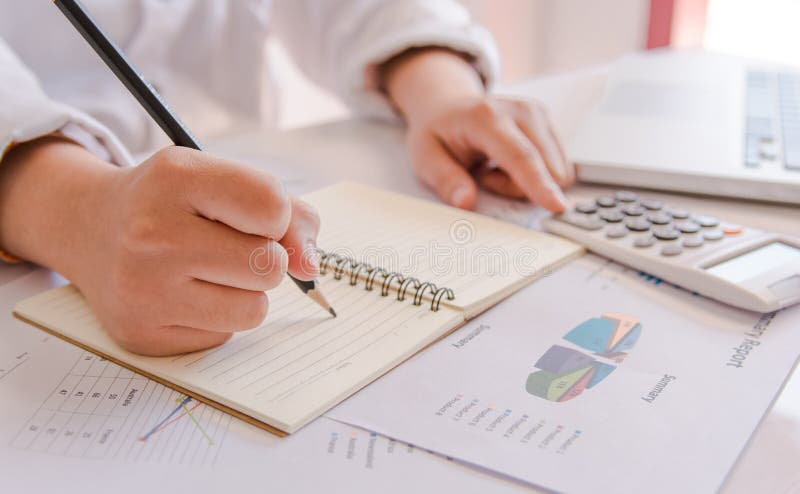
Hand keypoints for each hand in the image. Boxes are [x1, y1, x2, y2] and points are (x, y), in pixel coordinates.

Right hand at [0, 141, 319, 355]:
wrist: (90, 229)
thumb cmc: (175, 204)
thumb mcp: (223, 181)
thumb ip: (289, 214)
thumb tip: (311, 269)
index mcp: (177, 177)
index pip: (272, 206)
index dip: (274, 216)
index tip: (247, 215)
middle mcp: (153, 233)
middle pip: (270, 266)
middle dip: (263, 258)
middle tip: (224, 245)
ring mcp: (143, 289)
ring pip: (254, 309)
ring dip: (245, 293)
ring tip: (206, 271)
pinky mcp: (142, 334)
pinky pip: (223, 335)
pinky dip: (215, 316)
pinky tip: (182, 294)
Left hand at [382, 48, 573, 211]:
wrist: (447, 107)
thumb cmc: (437, 133)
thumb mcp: (425, 158)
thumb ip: (446, 181)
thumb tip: (465, 202)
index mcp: (486, 116)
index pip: (520, 155)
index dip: (539, 183)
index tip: (556, 206)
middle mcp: (519, 110)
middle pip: (543, 168)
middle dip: (516, 188)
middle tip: (484, 176)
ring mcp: (537, 114)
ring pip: (554, 171)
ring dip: (525, 182)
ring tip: (494, 167)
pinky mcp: (547, 122)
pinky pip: (555, 167)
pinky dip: (534, 174)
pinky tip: (508, 163)